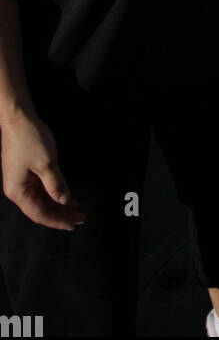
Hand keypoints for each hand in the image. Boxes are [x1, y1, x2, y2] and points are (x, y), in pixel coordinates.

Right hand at [0, 112, 84, 230]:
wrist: (18, 117)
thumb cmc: (28, 138)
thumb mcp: (47, 163)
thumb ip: (56, 185)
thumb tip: (64, 201)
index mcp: (18, 191)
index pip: (40, 214)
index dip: (58, 221)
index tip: (74, 223)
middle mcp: (16, 189)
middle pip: (40, 208)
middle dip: (61, 214)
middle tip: (80, 216)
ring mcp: (20, 180)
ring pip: (41, 199)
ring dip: (58, 203)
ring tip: (75, 206)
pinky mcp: (25, 172)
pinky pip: (40, 189)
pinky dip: (53, 192)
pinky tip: (65, 194)